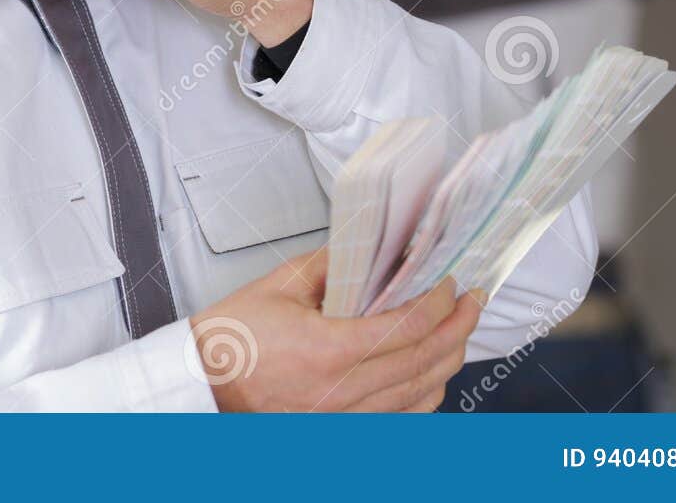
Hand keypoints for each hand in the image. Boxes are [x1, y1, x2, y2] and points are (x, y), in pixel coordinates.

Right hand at [191, 249, 483, 412]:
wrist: (202, 384)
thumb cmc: (230, 340)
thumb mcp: (279, 285)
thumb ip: (332, 264)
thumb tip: (371, 247)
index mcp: (328, 351)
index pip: (407, 326)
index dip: (438, 302)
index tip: (448, 281)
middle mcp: (342, 392)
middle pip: (425, 361)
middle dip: (459, 327)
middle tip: (473, 300)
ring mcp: (344, 418)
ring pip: (421, 395)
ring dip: (449, 360)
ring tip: (460, 332)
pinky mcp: (341, 429)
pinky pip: (400, 419)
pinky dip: (426, 396)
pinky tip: (433, 375)